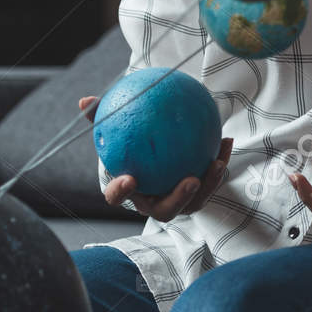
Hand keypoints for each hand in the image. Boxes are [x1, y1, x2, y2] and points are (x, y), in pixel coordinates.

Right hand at [81, 96, 232, 222]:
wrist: (154, 155)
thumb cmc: (131, 143)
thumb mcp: (116, 129)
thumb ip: (102, 117)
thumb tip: (85, 100)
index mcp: (129, 190)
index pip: (117, 197)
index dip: (120, 192)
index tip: (129, 178)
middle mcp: (152, 202)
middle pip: (164, 210)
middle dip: (178, 199)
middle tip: (191, 180)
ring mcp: (177, 202)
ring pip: (194, 202)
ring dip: (208, 184)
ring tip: (216, 163)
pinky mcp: (198, 194)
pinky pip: (211, 181)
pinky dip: (219, 162)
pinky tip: (226, 140)